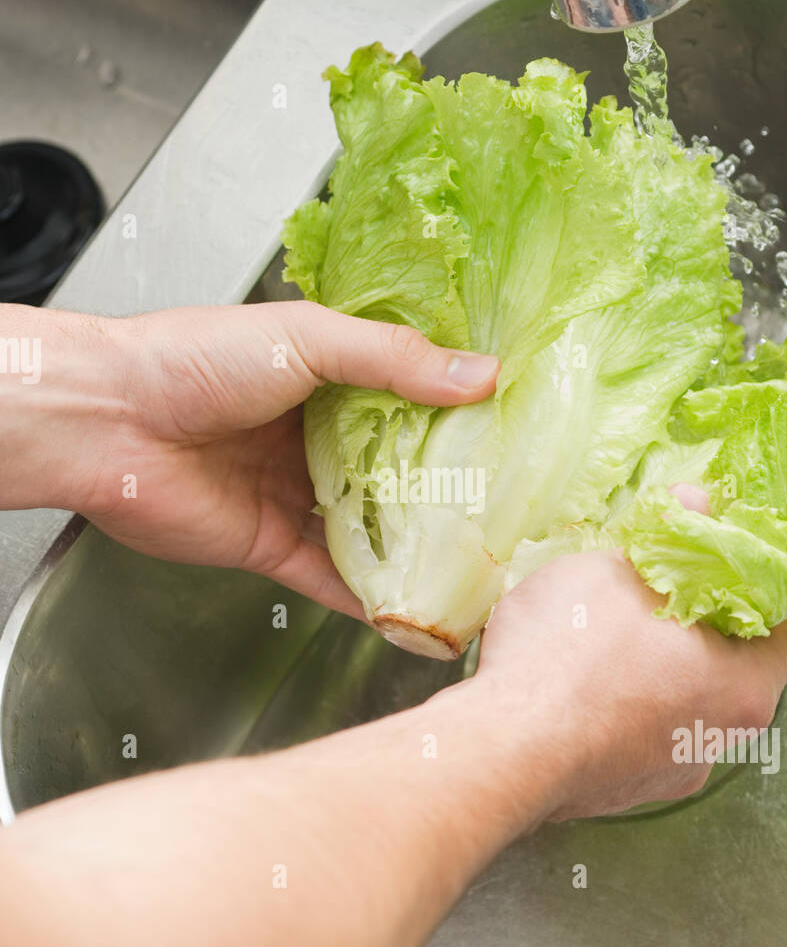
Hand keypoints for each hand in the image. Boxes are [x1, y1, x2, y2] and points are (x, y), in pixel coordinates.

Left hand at [20, 302, 497, 615]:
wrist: (111, 422)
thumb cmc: (193, 360)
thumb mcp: (308, 339)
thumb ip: (394, 360)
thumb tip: (483, 376)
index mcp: (323, 378)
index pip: (406, 398)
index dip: (456, 412)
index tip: (514, 427)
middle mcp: (311, 437)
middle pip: (394, 468)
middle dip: (446, 486)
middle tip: (511, 503)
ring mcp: (293, 494)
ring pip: (369, 526)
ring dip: (415, 545)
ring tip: (480, 561)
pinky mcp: (270, 546)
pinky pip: (329, 577)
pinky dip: (369, 596)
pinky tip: (414, 607)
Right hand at [473, 546, 786, 818]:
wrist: (503, 751)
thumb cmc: (567, 657)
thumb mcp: (616, 569)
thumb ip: (670, 538)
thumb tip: (697, 503)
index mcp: (743, 688)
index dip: (758, 591)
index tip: (723, 568)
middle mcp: (719, 742)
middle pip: (732, 671)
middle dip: (696, 629)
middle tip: (654, 591)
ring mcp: (670, 774)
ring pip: (680, 706)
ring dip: (654, 671)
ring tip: (603, 636)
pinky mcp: (624, 792)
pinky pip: (635, 736)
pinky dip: (618, 708)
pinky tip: (575, 682)